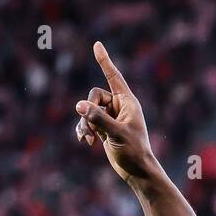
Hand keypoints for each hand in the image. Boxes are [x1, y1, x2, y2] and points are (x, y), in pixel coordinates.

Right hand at [74, 42, 157, 184]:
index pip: (113, 77)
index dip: (104, 61)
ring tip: (88, 139)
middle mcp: (119, 106)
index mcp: (128, 102)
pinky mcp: (104, 127)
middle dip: (88, 111)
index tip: (97, 45)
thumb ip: (98, 119)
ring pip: (88, 109)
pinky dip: (84, 129)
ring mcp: (111, 117)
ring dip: (85, 123)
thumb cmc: (133, 152)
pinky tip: (86, 141)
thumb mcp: (116, 134)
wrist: (137, 171)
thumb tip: (79, 105)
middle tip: (90, 129)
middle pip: (94, 96)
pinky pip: (88, 121)